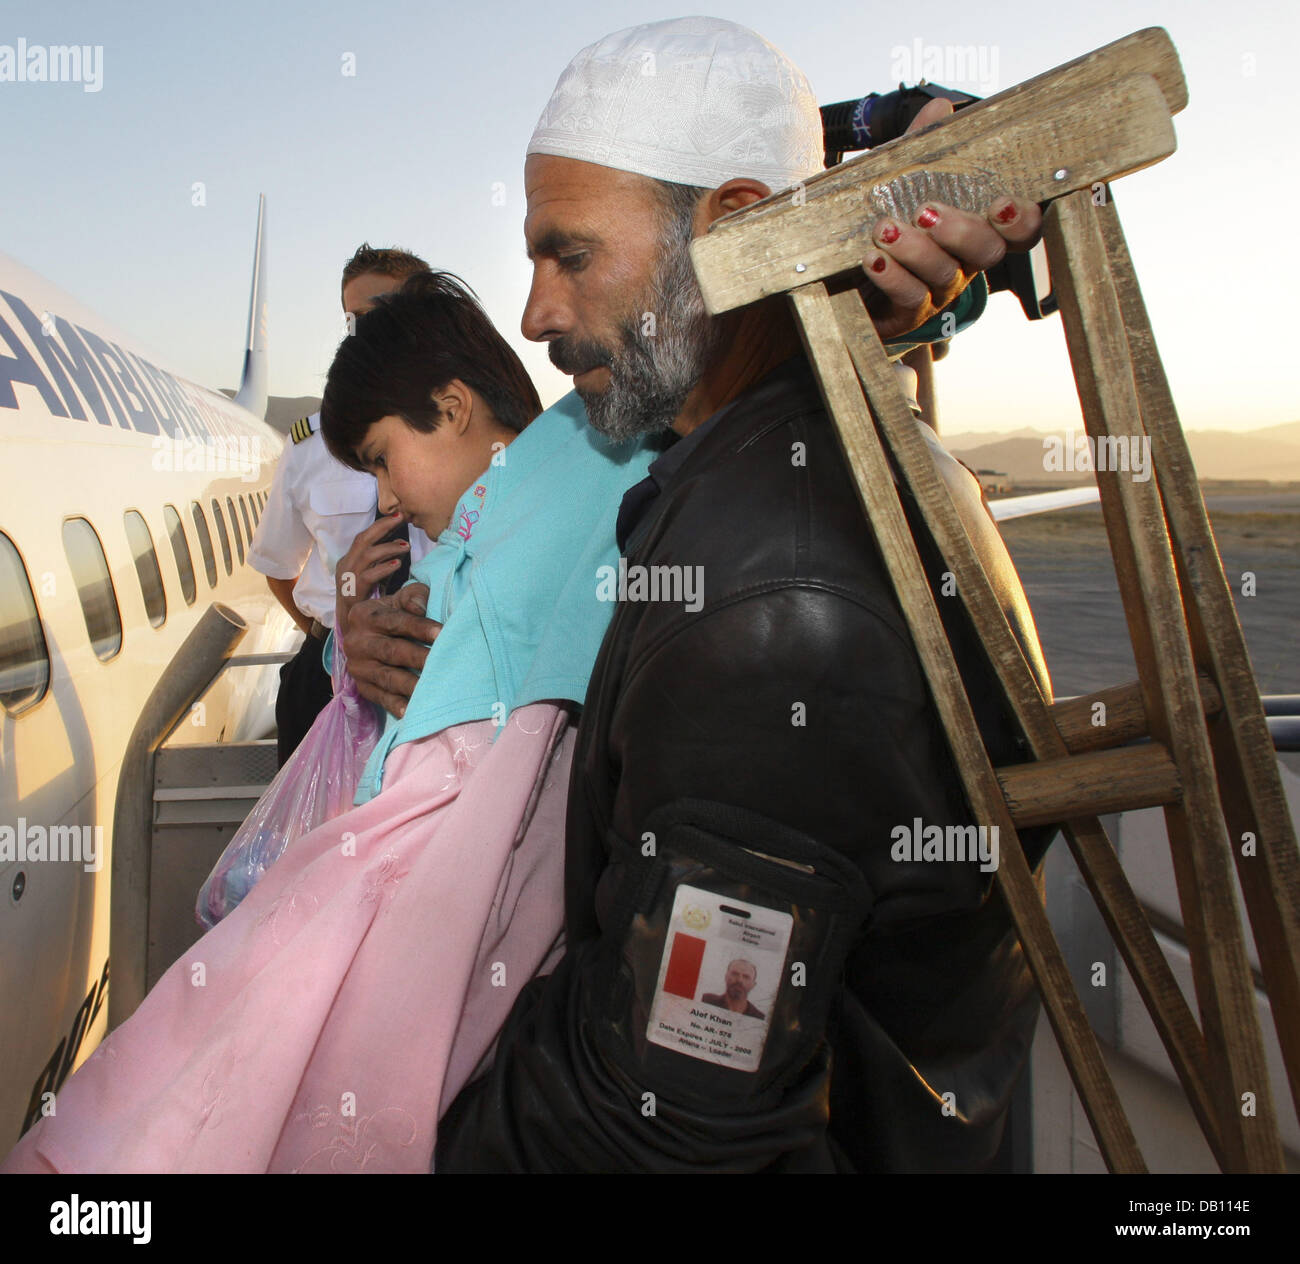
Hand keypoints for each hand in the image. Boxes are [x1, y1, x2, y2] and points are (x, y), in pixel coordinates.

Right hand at [335, 513, 410, 630]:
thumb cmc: (365, 597)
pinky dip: (384, 568)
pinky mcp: (353, 592)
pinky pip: (368, 576)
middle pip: (363, 539)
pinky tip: (398, 564)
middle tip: (401, 518)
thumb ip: (384, 559)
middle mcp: (346, 565)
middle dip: (383, 526)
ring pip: (367, 555)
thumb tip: (402, 543)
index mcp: (350, 559)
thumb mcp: (375, 574)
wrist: (350, 623)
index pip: (364, 536)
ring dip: (388, 548)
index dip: (380, 525)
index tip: (398, 515)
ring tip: (406, 546)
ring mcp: (348, 578)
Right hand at [340, 582, 441, 717]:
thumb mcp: (400, 599)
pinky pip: (380, 697)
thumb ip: (413, 596)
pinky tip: (412, 711)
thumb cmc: (394, 613)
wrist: (365, 634)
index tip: (442, 634)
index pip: (396, 622)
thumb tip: (420, 606)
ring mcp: (358, 666)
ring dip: (411, 685)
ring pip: (388, 677)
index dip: (420, 627)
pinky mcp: (361, 686)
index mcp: (365, 615)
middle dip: (419, 658)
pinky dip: (396, 705)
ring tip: (433, 690)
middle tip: (441, 663)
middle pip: (392, 651)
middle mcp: (357, 642)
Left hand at [862, 98, 1041, 340]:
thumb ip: (920, 148)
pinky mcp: (907, 314)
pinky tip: (873, 259)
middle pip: (987, 252)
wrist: (838, 280)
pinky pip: (909, 297)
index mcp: (972, 230)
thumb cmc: (881, 226)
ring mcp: (937, 292)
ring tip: (885, 229)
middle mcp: (963, 262)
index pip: (1017, 229)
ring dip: (916, 250)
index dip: (1021, 219)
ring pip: (945, 274)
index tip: (1002, 203)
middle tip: (927, 210)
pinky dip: (892, 276)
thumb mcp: (898, 183)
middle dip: (963, 230)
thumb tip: (940, 106)